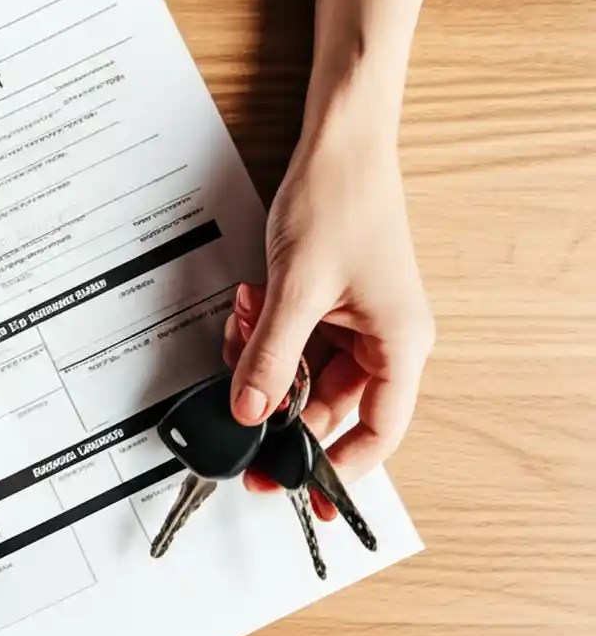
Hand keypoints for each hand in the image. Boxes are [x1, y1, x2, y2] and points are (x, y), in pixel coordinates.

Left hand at [223, 109, 434, 517]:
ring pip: (301, 373)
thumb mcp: (296, 290)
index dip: (339, 468)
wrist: (337, 144)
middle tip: (235, 407)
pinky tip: (249, 306)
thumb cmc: (341, 200)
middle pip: (327, 405)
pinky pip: (292, 343)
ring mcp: (354, 323)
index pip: (378, 431)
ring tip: (245, 323)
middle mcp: (383, 340)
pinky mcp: (327, 306)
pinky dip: (263, 334)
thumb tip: (250, 411)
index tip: (300, 491)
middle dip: (276, 400)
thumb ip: (272, 359)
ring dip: (263, 359)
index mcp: (399, 344)